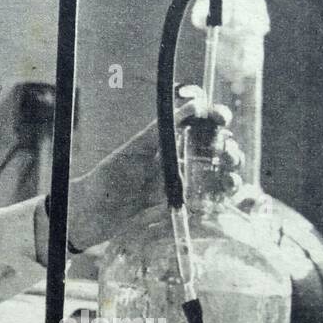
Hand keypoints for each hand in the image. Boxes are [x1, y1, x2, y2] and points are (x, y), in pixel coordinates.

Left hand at [66, 95, 231, 250]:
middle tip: (228, 153)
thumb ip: (161, 131)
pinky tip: (230, 192)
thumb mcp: (134, 151)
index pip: (198, 124)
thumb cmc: (107, 179)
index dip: (214, 117)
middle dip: (228, 147)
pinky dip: (226, 195)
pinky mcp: (182, 209)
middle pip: (215, 149)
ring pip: (218, 174)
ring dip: (231, 171)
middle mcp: (176, 161)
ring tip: (230, 174)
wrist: (91, 216)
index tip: (221, 118)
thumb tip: (191, 105)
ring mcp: (181, 185)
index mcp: (165, 142)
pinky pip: (211, 200)